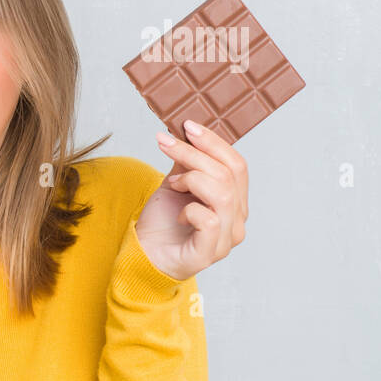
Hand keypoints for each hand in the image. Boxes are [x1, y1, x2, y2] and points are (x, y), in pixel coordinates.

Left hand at [136, 119, 247, 280]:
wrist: (143, 255)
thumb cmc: (162, 223)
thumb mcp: (175, 185)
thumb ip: (187, 163)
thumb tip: (188, 132)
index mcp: (235, 202)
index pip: (237, 165)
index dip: (214, 142)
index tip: (187, 125)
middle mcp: (237, 220)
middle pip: (228, 175)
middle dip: (195, 153)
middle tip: (165, 142)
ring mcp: (226, 239)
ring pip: (223, 194)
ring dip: (192, 179)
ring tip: (172, 183)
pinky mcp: (209, 253)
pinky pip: (210, 220)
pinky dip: (190, 209)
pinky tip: (177, 213)